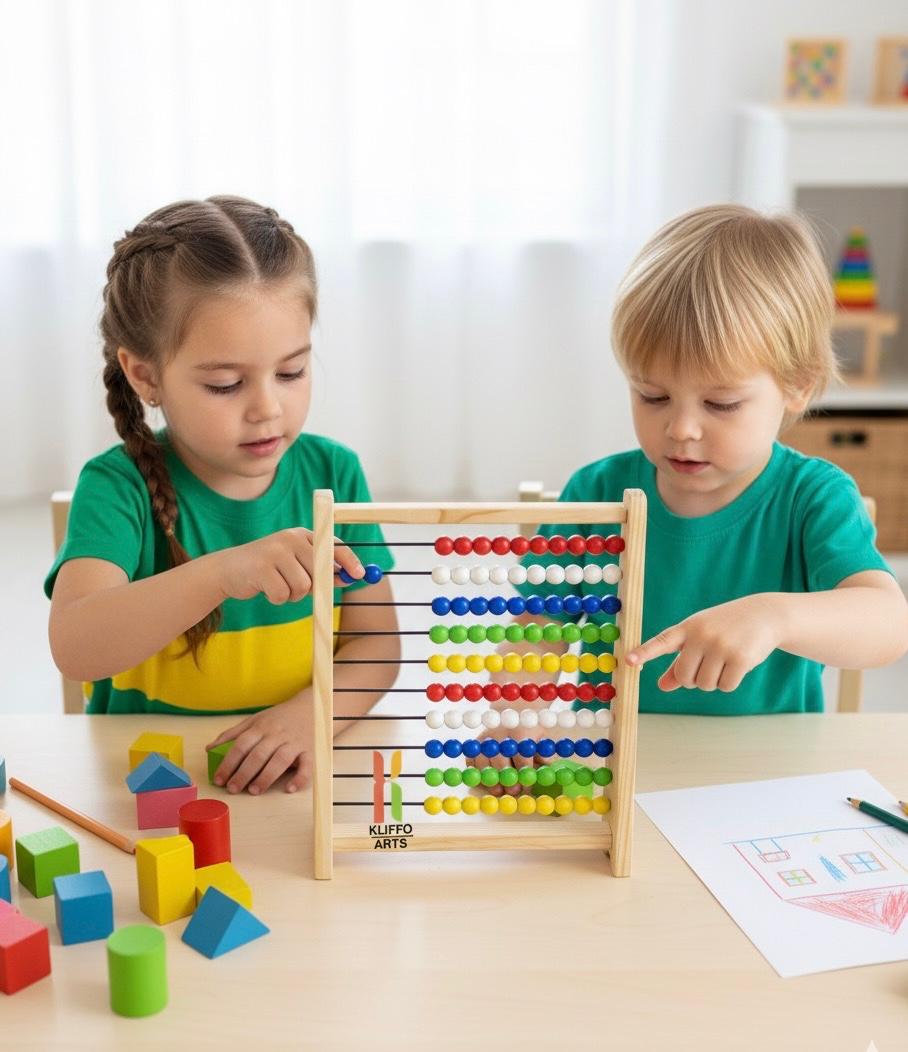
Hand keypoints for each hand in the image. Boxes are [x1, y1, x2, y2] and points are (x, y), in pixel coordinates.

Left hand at [206, 696, 312, 794]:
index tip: (219, 779)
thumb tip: (210, 749)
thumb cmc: (279, 718)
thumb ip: (233, 734)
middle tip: (233, 789)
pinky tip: (289, 789)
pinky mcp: (310, 750)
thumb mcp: (255, 720)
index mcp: (261, 727)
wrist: (310, 707)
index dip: (228, 763)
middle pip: (258, 754)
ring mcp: (294, 742)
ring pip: (280, 759)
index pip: (241, 745)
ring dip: (266, 776)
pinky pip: (307, 765)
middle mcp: (277, 734)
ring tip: (254, 790)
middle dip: (244, 773)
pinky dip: (300, 778)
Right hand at [214, 528, 363, 603]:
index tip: (360, 574)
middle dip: (312, 586)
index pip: (332, 545)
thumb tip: (349, 577)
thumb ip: (319, 570)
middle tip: (293, 585)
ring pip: (303, 586)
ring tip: (278, 585)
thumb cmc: (267, 570)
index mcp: (300, 535)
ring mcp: (275, 551)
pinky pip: (284, 595)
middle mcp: (289, 538)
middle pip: (320, 570)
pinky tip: (265, 589)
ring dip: (293, 594)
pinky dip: (277, 598)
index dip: (349, 560)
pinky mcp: (261, 568)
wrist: (227, 570)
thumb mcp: (295, 564)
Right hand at [469, 724, 541, 796]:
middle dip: (507, 781)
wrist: (513, 710)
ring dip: (490, 780)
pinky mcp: (475, 742)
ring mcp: (485, 738)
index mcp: (520, 733)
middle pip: (501, 762)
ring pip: (483, 763)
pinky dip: (475, 771)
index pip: (522, 759)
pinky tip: (483, 779)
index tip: (527, 787)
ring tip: (497, 790)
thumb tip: (547, 774)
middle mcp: (500, 734)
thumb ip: (545, 757)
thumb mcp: (541, 739)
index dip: (525, 776)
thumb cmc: (530, 730)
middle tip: (512, 791)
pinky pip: (470, 760)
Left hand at [625, 594, 782, 691]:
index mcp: (687, 628)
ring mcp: (720, 646)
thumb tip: (662, 686)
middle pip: (685, 677)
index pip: (662, 641)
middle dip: (694, 680)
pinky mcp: (740, 658)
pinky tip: (738, 666)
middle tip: (708, 666)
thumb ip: (680, 662)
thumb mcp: (700, 638)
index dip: (645, 652)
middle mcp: (701, 635)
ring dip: (714, 681)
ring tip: (724, 661)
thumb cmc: (725, 628)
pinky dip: (730, 683)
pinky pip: (725, 687)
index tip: (629, 660)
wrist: (763, 615)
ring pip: (705, 685)